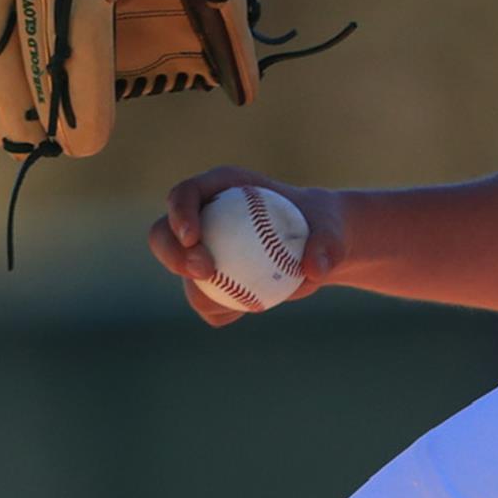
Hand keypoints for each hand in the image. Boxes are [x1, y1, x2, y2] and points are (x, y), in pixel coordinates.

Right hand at [146, 165, 348, 325]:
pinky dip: (222, 309)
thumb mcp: (333, 232)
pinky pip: (206, 302)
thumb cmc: (324, 228)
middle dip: (173, 253)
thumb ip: (327, 245)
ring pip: (181, 273)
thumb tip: (313, 269)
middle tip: (204, 271)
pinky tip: (248, 308)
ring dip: (197, 290)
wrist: (321, 248)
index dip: (179, 213)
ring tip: (236, 301)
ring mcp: (203, 251)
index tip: (194, 237)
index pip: (185, 194)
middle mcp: (203, 217)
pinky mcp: (212, 282)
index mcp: (221, 187)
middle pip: (164, 233)